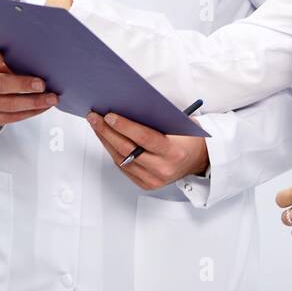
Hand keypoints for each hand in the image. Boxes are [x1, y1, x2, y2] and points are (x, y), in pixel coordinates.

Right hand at [0, 47, 58, 126]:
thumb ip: (4, 59)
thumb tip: (32, 65)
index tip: (1, 58)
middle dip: (23, 85)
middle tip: (43, 85)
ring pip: (7, 105)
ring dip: (32, 103)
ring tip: (50, 99)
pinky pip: (8, 118)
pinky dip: (27, 113)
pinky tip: (41, 108)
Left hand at [86, 111, 208, 189]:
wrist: (197, 159)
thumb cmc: (187, 138)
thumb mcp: (178, 124)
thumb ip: (157, 118)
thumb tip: (127, 106)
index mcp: (173, 152)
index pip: (144, 138)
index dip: (125, 126)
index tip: (109, 116)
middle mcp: (163, 168)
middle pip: (128, 150)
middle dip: (107, 131)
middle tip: (95, 117)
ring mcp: (153, 179)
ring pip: (121, 159)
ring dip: (105, 140)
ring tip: (96, 125)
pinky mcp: (145, 184)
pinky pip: (123, 167)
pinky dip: (112, 151)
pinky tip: (106, 138)